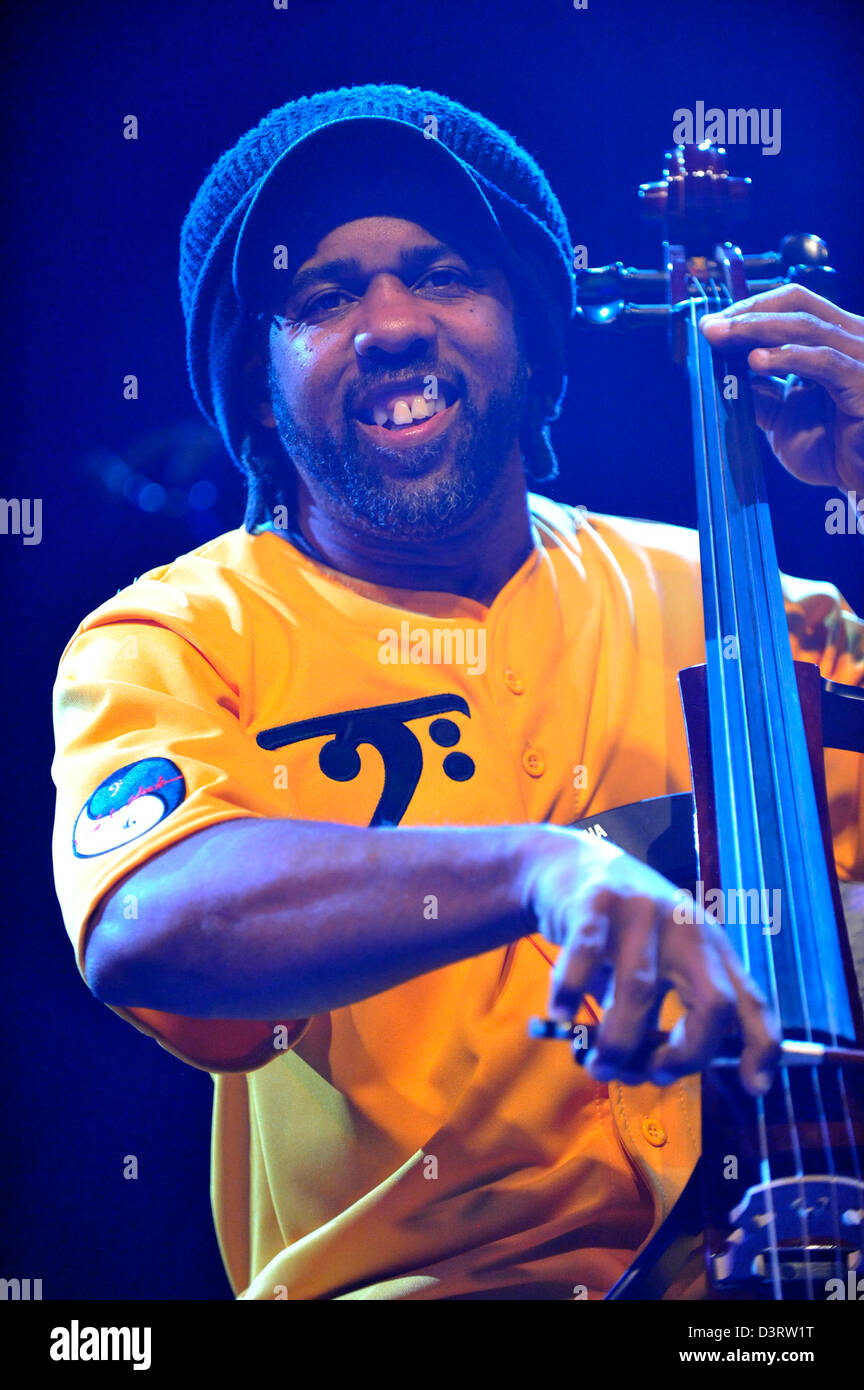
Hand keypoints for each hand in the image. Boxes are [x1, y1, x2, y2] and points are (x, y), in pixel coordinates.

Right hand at [522, 827, 780, 1095]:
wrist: (570, 865)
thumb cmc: (618, 933)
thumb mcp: (657, 966)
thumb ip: (660, 1017)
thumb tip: (648, 1075)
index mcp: (711, 946)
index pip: (751, 1000)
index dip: (761, 1046)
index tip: (754, 1087)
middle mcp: (686, 926)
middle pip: (713, 1001)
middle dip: (688, 1054)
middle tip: (654, 1075)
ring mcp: (642, 910)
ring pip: (640, 991)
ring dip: (618, 1042)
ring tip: (597, 1066)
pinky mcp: (595, 901)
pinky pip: (585, 958)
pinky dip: (571, 993)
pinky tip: (559, 1015)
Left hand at [700, 284, 863, 491]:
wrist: (860, 479)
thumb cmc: (830, 449)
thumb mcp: (782, 416)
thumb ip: (759, 392)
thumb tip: (723, 371)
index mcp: (834, 340)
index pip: (793, 304)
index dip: (752, 308)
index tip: (714, 324)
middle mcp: (851, 339)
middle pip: (798, 306)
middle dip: (748, 313)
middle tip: (710, 328)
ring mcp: (861, 357)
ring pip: (808, 327)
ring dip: (758, 329)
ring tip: (722, 337)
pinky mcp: (863, 383)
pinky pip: (825, 362)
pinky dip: (788, 358)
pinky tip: (756, 361)